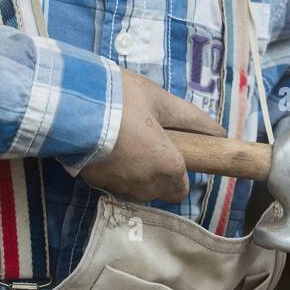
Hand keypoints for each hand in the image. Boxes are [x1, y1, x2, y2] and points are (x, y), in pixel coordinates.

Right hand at [81, 70, 224, 202]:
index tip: (174, 152)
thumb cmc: (122, 99)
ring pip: (135, 188)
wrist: (71, 104)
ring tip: (126, 140)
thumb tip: (218, 132)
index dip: (181, 172)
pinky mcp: (92, 181)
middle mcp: (144, 184)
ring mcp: (117, 185)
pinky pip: (112, 180)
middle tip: (150, 143)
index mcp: (166, 166)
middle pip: (159, 190)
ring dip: (137, 172)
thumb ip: (190, 118)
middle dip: (160, 173)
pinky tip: (107, 145)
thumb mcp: (160, 99)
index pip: (182, 188)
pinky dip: (114, 168)